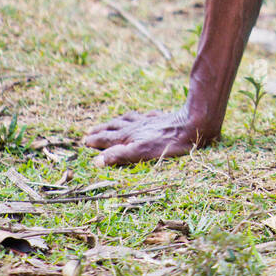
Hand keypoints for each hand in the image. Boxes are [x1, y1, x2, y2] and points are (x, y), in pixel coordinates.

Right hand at [82, 107, 216, 166]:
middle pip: (115, 126)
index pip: (107, 138)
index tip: (84, 141)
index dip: (95, 140)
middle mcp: (136, 126)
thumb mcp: (140, 153)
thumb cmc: (167, 143)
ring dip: (117, 121)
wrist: (192, 125)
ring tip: (112, 121)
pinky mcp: (162, 117)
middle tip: (90, 131)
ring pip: (128, 118)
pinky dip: (139, 116)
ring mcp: (149, 120)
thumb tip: (96, 161)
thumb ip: (118, 156)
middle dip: (102, 129)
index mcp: (129, 136)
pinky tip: (143, 116)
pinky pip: (146, 115)